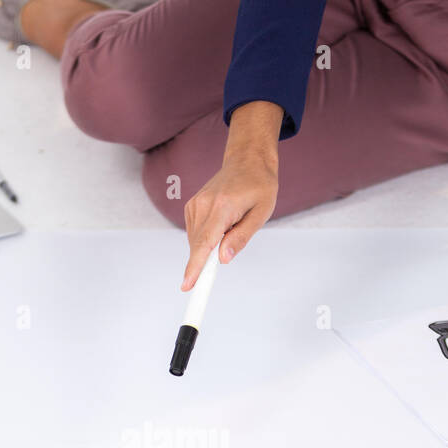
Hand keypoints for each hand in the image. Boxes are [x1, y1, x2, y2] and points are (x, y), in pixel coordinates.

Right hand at [182, 101, 283, 289]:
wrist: (247, 161)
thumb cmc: (259, 186)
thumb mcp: (261, 214)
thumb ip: (241, 238)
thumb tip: (223, 260)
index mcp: (223, 207)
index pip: (205, 244)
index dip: (195, 267)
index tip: (187, 286)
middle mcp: (204, 205)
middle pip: (198, 246)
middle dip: (205, 263)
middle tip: (224, 259)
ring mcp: (195, 204)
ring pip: (196, 242)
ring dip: (210, 247)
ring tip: (232, 226)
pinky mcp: (191, 206)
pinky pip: (195, 234)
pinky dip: (206, 239)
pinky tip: (222, 225)